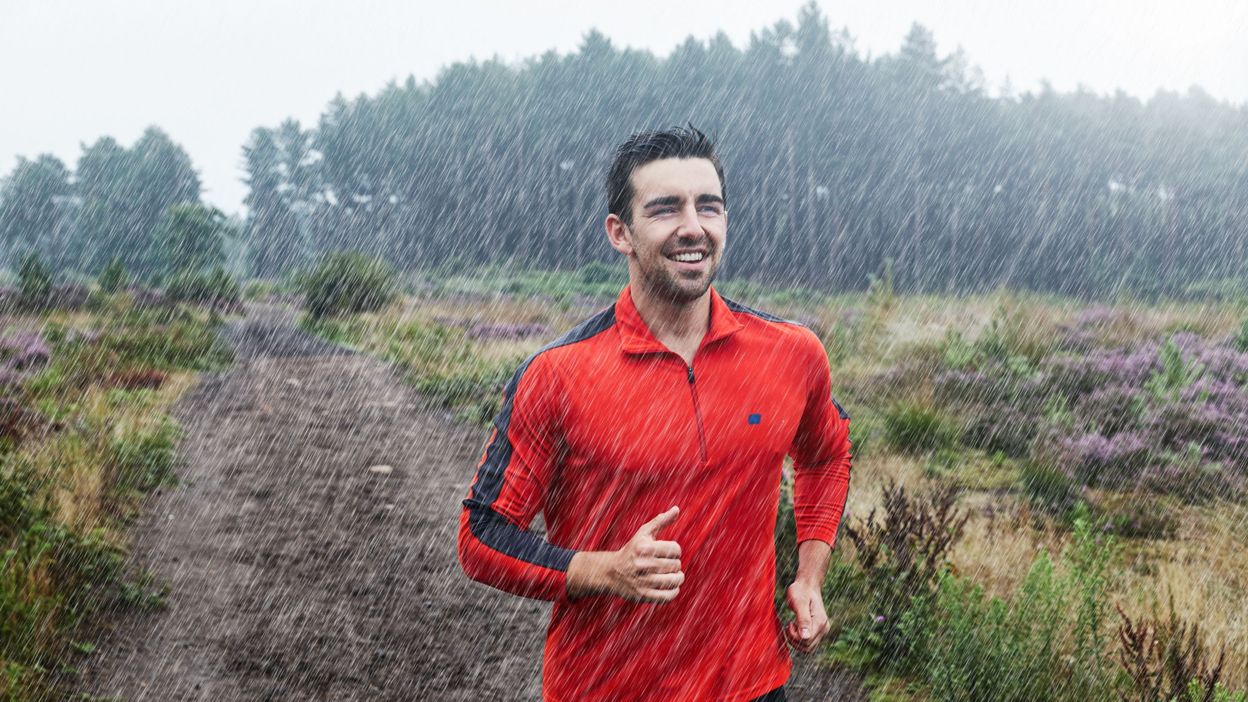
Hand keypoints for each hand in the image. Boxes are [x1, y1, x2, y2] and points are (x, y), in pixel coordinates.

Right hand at [567, 506, 683, 602]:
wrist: (611, 572)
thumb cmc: (632, 550)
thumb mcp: (643, 533)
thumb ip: (661, 520)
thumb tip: (677, 509)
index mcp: (644, 548)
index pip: (675, 549)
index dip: (675, 550)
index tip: (668, 552)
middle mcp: (643, 564)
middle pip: (676, 565)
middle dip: (675, 564)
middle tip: (668, 564)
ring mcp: (643, 581)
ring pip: (674, 580)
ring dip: (678, 578)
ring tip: (675, 575)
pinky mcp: (643, 595)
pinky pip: (667, 596)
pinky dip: (674, 591)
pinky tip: (672, 587)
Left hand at [783, 579, 828, 652]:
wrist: (807, 585)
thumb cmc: (801, 591)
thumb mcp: (799, 603)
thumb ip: (803, 620)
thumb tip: (805, 637)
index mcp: (820, 622)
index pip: (806, 641)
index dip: (794, 636)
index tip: (790, 623)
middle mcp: (824, 628)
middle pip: (807, 647)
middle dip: (794, 640)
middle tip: (789, 625)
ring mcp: (822, 630)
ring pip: (807, 647)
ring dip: (796, 640)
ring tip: (791, 625)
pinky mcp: (818, 630)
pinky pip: (808, 642)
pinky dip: (799, 638)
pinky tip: (795, 626)